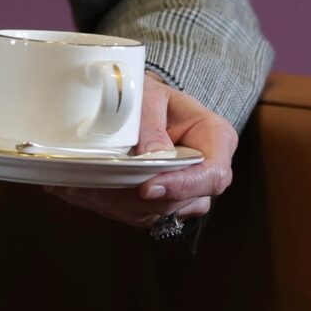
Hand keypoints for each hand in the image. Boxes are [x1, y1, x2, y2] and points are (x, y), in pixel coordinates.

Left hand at [51, 73, 237, 228]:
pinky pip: (146, 215)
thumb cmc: (148, 94)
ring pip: (165, 212)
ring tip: (95, 187)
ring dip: (129, 205)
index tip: (147, 187)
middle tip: (107, 186)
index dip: (182, 186)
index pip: (212, 174)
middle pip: (188, 200)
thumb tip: (154, 156)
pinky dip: (120, 207)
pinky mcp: (165, 201)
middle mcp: (208, 169)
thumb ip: (151, 125)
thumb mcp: (148, 97)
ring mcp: (189, 190)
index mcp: (215, 137)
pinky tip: (97, 191)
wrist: (137, 101)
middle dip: (147, 198)